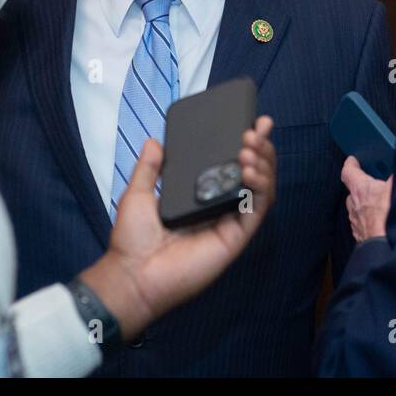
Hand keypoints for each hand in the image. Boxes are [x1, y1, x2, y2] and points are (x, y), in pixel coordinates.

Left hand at [78, 116, 276, 340]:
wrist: (132, 273)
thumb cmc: (133, 240)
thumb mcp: (138, 193)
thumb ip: (149, 168)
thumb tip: (154, 141)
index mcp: (200, 196)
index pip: (230, 166)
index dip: (244, 145)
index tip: (249, 122)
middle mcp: (218, 207)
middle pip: (252, 174)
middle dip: (260, 148)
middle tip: (256, 128)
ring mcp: (229, 222)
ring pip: (261, 190)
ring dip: (262, 164)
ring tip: (249, 147)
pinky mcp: (235, 237)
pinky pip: (257, 211)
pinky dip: (260, 188)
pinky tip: (249, 171)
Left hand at [341, 155, 391, 242]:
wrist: (385, 249)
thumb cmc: (388, 219)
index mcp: (360, 189)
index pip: (349, 172)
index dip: (350, 165)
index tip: (352, 160)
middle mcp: (354, 205)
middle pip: (353, 191)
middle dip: (362, 187)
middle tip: (372, 183)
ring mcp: (356, 222)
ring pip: (357, 209)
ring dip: (365, 205)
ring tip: (379, 204)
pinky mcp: (361, 236)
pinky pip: (363, 223)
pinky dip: (369, 220)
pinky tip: (381, 222)